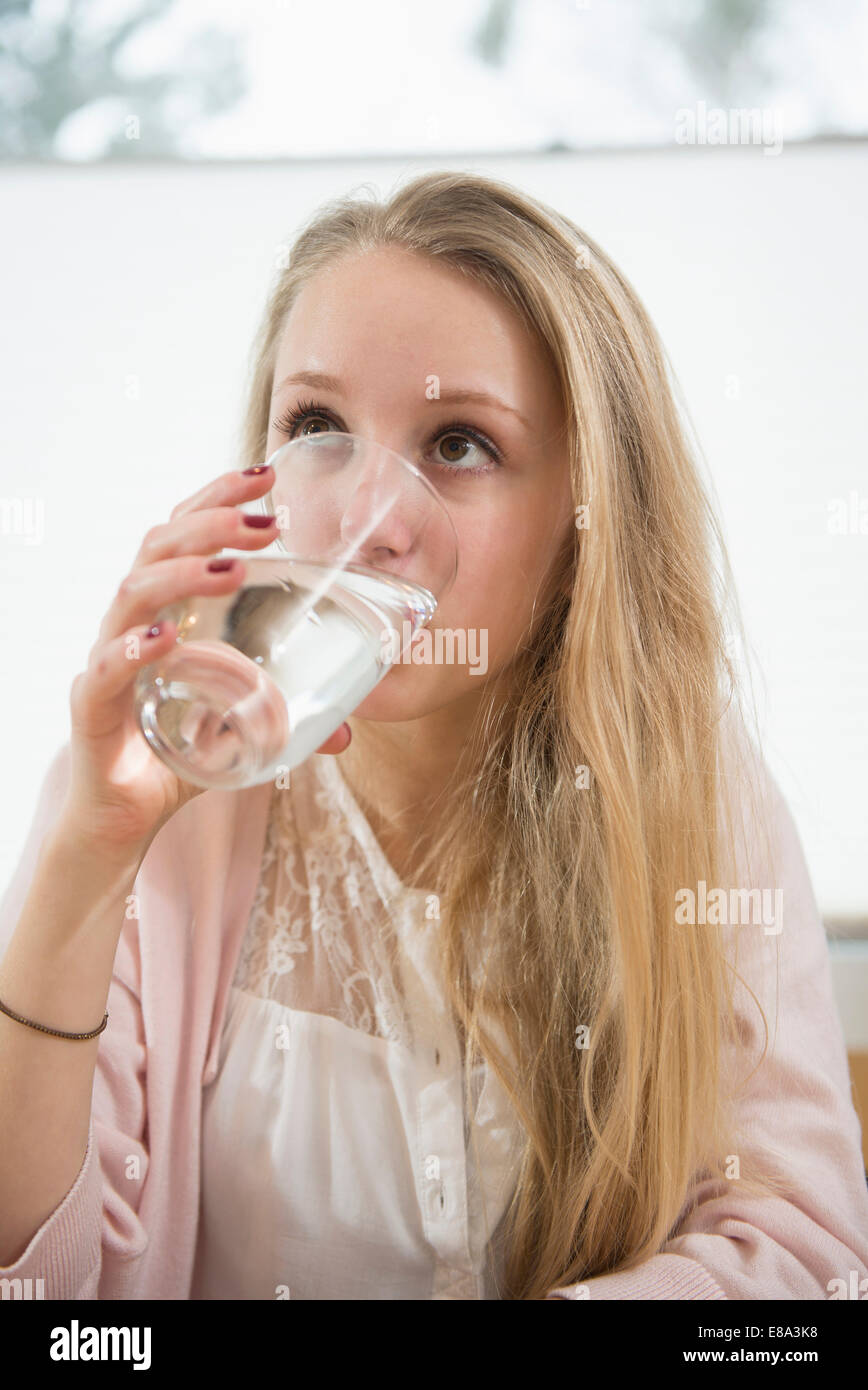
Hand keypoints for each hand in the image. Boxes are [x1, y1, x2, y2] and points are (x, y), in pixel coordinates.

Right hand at [60, 464, 349, 865]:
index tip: (264, 475)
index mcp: (165, 613)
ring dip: (183, 573)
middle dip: (212, 524)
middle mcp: (131, 624)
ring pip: (131, 594)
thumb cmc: (174, 755)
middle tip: (267, 522)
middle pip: (157, 547)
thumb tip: (349, 729)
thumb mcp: (241, 731)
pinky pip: (105, 670)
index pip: (181, 535)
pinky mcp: (94, 708)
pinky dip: (133, 651)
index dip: (217, 499)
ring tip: (232, 568)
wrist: (123, 820)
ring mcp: (108, 661)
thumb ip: (288, 721)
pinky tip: (163, 639)